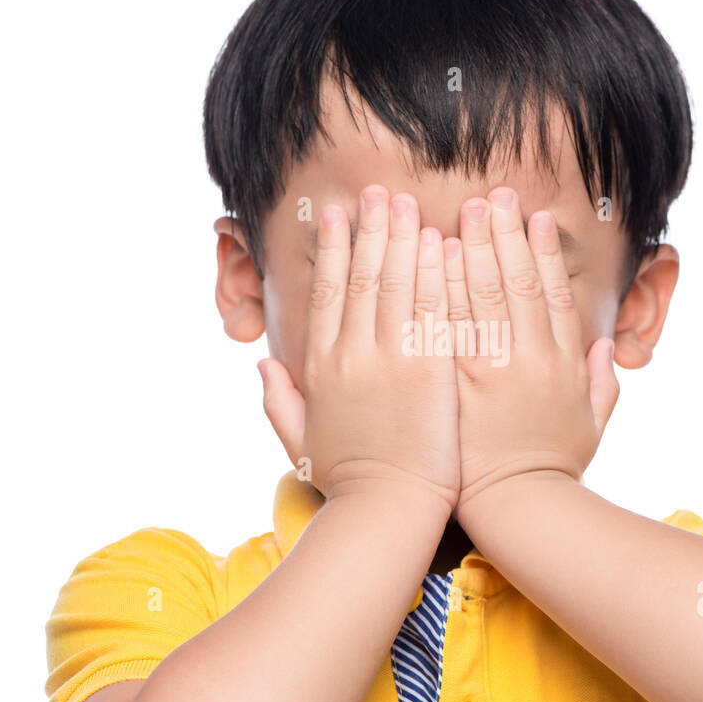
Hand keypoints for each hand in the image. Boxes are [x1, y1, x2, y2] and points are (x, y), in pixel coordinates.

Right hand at [258, 186, 460, 510]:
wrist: (388, 510)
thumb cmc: (349, 482)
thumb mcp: (299, 440)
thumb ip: (278, 399)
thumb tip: (262, 365)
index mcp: (321, 365)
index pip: (328, 291)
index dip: (334, 248)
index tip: (339, 215)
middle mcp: (352, 353)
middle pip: (362, 274)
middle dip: (370, 227)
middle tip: (378, 190)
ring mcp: (391, 358)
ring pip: (396, 280)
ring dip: (401, 236)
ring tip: (407, 200)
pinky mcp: (430, 369)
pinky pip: (433, 307)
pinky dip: (435, 271)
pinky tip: (441, 241)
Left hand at [443, 187, 619, 518]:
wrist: (515, 508)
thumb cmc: (552, 470)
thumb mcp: (593, 426)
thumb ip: (601, 383)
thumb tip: (606, 347)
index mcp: (564, 361)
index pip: (554, 292)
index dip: (545, 251)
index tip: (536, 217)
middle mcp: (530, 355)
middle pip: (516, 279)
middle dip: (503, 233)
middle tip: (492, 196)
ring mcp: (492, 365)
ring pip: (481, 291)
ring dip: (471, 245)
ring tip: (461, 209)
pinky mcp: (457, 379)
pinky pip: (447, 320)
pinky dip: (441, 284)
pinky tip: (431, 253)